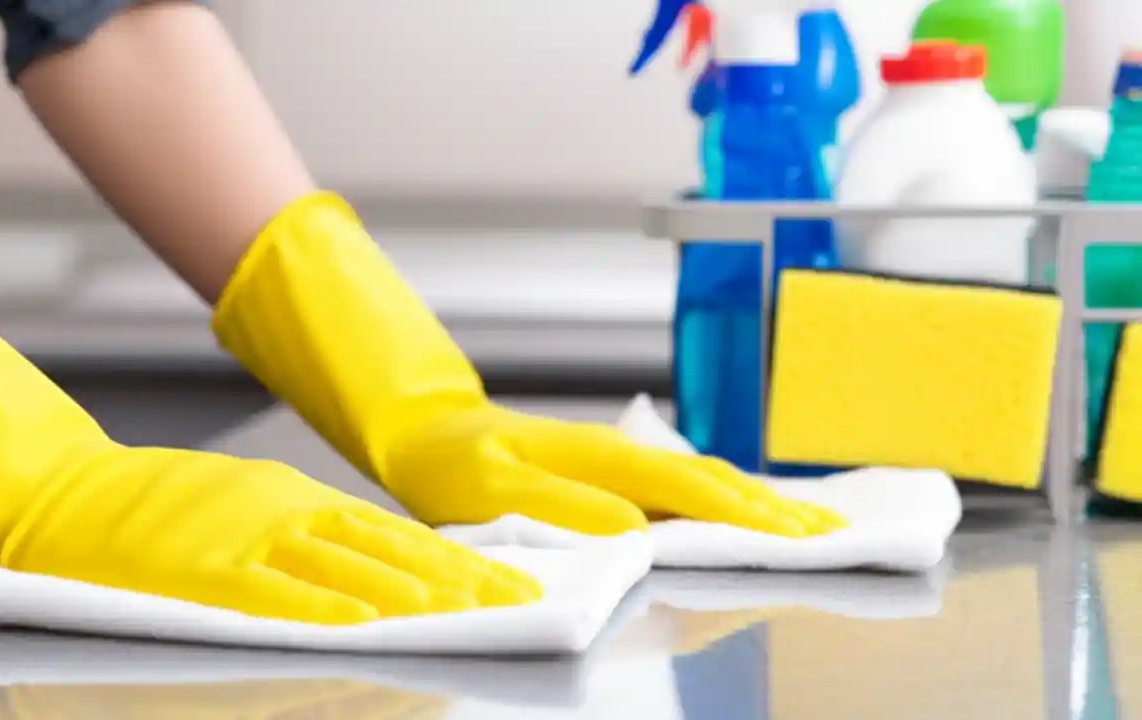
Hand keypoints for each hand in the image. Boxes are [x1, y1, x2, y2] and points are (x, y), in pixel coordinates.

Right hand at [1, 445, 540, 623]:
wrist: (73, 491)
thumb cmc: (166, 505)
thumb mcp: (255, 499)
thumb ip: (315, 530)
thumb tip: (382, 562)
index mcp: (302, 497)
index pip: (399, 534)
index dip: (459, 561)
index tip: (511, 582)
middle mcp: (288, 512)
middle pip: (389, 551)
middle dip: (458, 581)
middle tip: (518, 602)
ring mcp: (248, 539)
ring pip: (345, 569)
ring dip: (410, 594)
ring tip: (467, 614)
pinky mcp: (204, 570)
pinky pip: (271, 594)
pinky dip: (319, 610)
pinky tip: (362, 627)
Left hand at [381, 403, 846, 536]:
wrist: (433, 432)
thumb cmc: (456, 465)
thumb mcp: (496, 487)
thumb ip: (563, 505)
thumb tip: (637, 532)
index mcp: (604, 459)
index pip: (690, 490)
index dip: (746, 517)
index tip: (799, 540)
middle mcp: (625, 457)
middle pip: (716, 483)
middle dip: (777, 512)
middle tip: (838, 537)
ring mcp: (625, 462)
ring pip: (708, 481)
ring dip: (763, 505)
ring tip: (816, 525)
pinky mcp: (618, 472)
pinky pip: (688, 487)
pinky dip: (730, 501)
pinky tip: (752, 513)